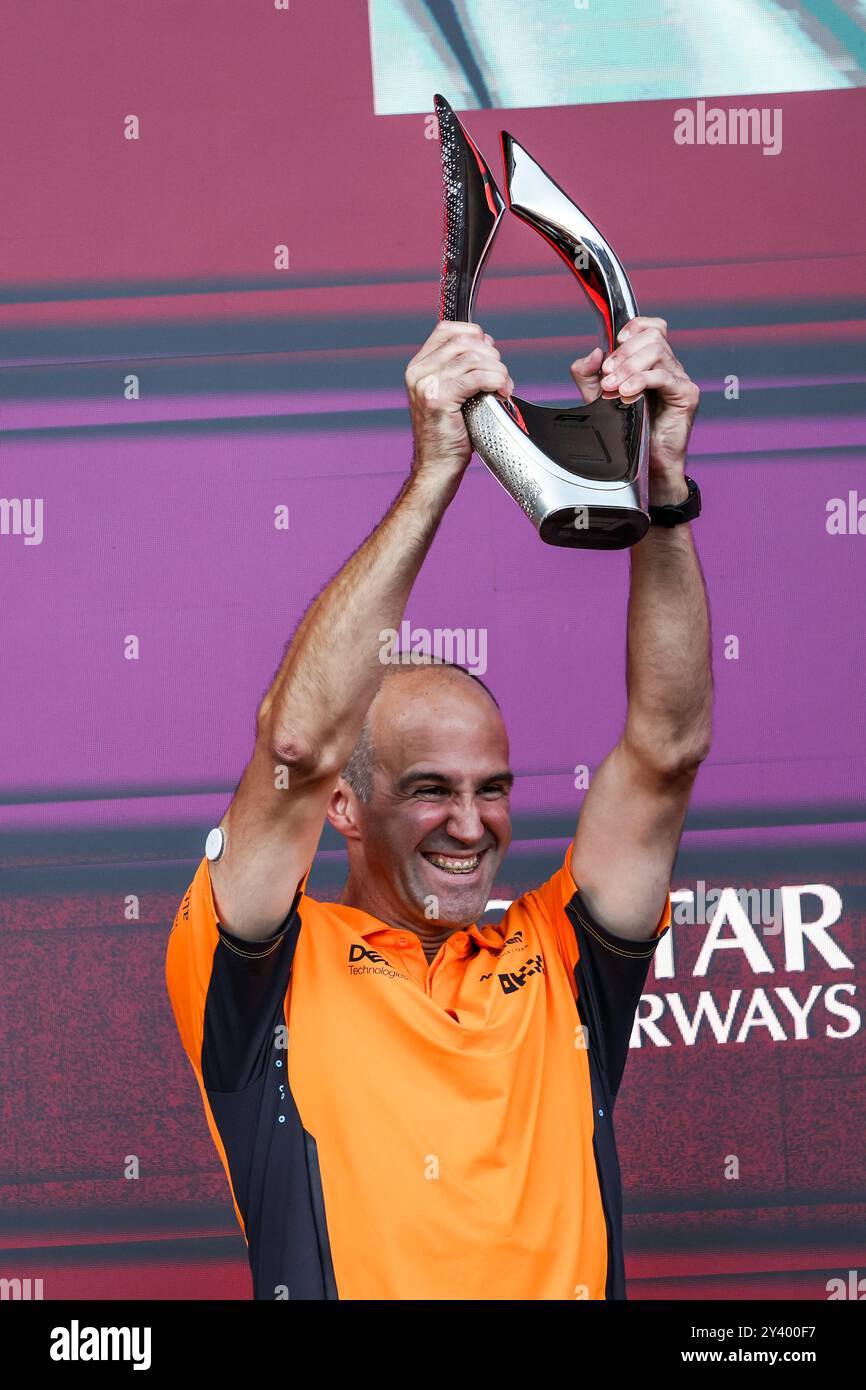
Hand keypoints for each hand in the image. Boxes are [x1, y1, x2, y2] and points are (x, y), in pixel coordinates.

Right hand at [405, 321, 513, 485]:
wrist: (437, 467)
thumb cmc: (448, 434)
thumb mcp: (451, 393)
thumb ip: (461, 367)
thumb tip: (486, 344)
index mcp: (419, 366)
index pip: (448, 330)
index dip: (474, 335)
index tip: (490, 354)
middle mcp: (418, 372)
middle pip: (464, 341)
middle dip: (491, 355)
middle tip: (501, 376)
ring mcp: (426, 385)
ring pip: (473, 358)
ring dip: (498, 370)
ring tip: (504, 387)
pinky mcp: (439, 399)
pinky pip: (476, 377)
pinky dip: (496, 380)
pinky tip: (502, 392)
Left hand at [569, 316, 699, 486]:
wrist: (643, 465)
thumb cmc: (626, 432)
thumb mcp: (597, 399)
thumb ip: (588, 375)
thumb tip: (594, 352)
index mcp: (651, 363)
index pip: (652, 327)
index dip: (633, 328)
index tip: (614, 344)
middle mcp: (668, 367)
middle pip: (652, 337)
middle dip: (624, 353)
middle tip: (607, 375)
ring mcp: (679, 379)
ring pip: (657, 352)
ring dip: (629, 366)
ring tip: (613, 387)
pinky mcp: (686, 394)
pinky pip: (664, 376)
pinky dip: (641, 380)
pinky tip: (627, 393)